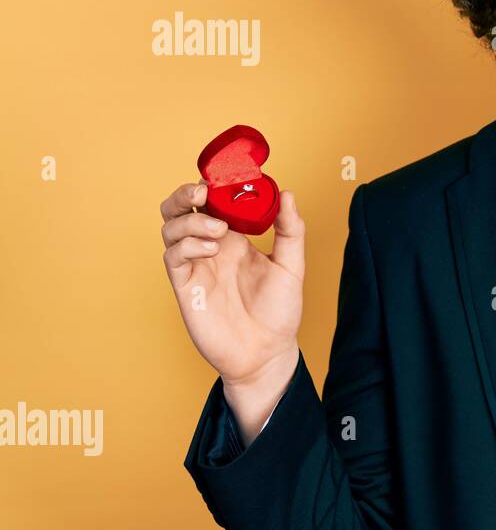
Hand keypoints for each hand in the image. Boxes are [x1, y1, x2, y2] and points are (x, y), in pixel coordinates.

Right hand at [160, 178, 305, 388]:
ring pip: (170, 227)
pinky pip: (173, 256)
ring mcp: (196, 266)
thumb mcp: (292, 266)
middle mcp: (211, 247)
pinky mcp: (186, 286)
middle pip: (179, 208)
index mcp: (236, 238)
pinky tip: (210, 249)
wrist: (267, 353)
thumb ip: (290, 230)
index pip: (212, 201)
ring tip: (218, 230)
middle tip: (202, 192)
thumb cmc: (280, 311)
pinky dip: (187, 244)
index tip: (224, 176)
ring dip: (189, 220)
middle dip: (184, 193)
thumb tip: (287, 193)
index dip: (211, 184)